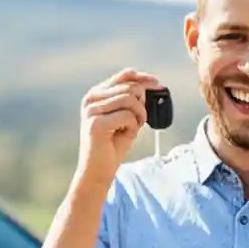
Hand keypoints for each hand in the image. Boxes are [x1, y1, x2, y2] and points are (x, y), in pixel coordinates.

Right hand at [77, 67, 160, 183]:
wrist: (97, 171)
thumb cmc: (112, 146)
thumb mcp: (126, 117)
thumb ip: (134, 100)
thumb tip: (152, 83)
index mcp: (96, 94)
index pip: (124, 76)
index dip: (143, 78)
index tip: (157, 83)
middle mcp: (91, 99)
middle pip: (130, 87)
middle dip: (141, 104)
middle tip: (138, 121)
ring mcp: (92, 110)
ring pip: (130, 100)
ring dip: (138, 116)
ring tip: (131, 128)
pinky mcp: (96, 123)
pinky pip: (128, 115)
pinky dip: (133, 126)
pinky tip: (124, 134)